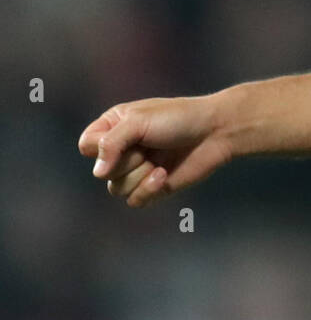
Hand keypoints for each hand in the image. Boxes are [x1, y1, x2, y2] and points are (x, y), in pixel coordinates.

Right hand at [78, 95, 231, 207]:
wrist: (215, 132)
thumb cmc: (178, 118)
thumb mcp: (139, 121)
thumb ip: (111, 144)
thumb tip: (98, 173)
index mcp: (114, 126)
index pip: (86, 145)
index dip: (100, 148)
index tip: (123, 140)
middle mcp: (121, 149)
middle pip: (102, 171)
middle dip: (128, 161)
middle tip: (149, 146)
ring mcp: (136, 170)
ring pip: (116, 189)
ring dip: (139, 177)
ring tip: (158, 162)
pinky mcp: (152, 187)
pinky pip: (134, 201)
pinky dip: (148, 190)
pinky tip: (164, 175)